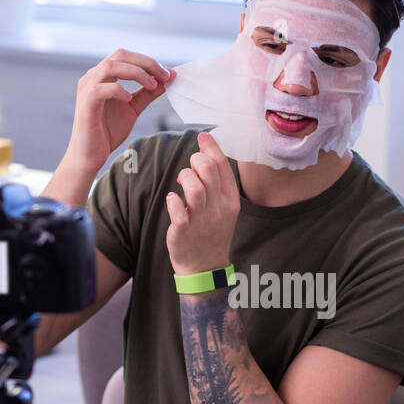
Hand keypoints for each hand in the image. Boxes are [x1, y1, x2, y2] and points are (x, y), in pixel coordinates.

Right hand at [63, 49, 173, 176]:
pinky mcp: (86, 104)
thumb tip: (166, 80)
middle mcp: (93, 77)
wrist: (89, 155)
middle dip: (146, 62)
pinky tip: (130, 99)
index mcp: (103, 76)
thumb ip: (147, 94)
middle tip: (165, 75)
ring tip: (152, 85)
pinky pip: (101, 89)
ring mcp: (87, 88)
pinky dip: (118, 90)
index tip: (169, 73)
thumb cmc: (107, 131)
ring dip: (136, 72)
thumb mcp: (133, 108)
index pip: (127, 57)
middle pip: (120, 55)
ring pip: (111, 66)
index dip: (149, 62)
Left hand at [166, 133, 239, 276]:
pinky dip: (172, 200)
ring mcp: (202, 221)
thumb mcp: (223, 207)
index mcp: (230, 200)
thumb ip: (217, 183)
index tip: (202, 136)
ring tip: (181, 185)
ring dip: (183, 177)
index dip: (211, 146)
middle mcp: (219, 209)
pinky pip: (178, 210)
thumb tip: (205, 152)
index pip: (223, 166)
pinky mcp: (184, 232)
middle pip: (207, 170)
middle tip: (190, 168)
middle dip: (195, 160)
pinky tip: (172, 200)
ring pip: (193, 187)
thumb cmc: (211, 232)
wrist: (205, 267)